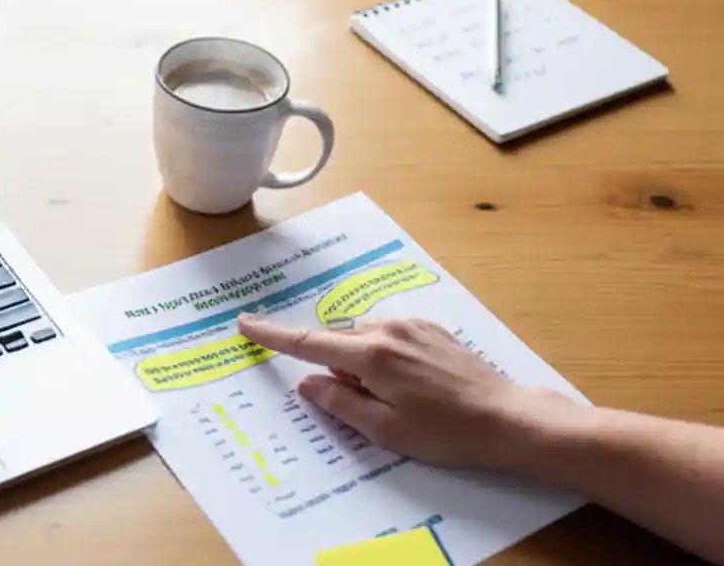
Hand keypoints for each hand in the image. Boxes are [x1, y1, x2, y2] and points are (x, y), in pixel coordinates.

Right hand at [237, 315, 576, 469]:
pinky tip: (413, 387)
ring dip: (364, 364)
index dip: (274, 335)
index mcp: (371, 355)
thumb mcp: (384, 430)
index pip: (309, 342)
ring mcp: (412, 326)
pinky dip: (385, 358)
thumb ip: (339, 402)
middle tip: (369, 407)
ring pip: (364, 340)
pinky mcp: (431, 330)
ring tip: (399, 402)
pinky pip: (389, 337)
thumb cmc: (446, 431)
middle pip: (339, 342)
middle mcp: (388, 330)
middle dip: (338, 369)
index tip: (246, 323)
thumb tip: (309, 382)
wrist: (508, 418)